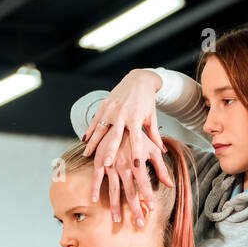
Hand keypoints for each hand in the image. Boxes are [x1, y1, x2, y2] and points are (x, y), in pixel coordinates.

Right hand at [83, 70, 172, 223]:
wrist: (139, 79)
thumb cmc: (147, 101)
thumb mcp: (151, 118)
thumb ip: (154, 135)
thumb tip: (163, 151)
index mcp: (136, 118)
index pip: (136, 140)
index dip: (136, 154)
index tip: (136, 167)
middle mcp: (122, 114)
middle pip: (115, 137)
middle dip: (111, 151)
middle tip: (107, 164)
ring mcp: (111, 109)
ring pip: (100, 130)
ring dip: (94, 144)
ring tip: (87, 156)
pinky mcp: (104, 105)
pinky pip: (95, 121)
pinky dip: (90, 131)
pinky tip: (84, 141)